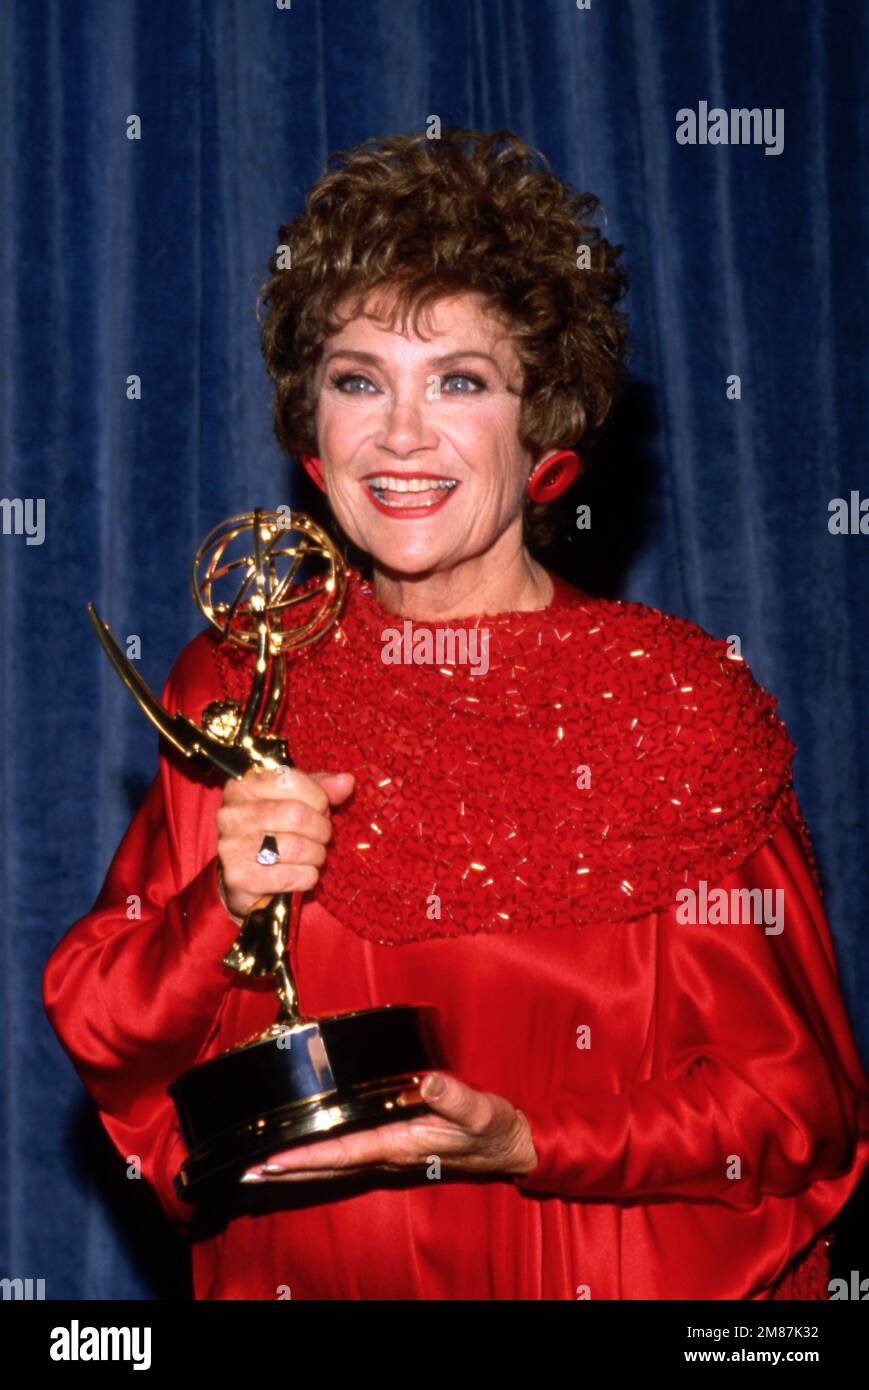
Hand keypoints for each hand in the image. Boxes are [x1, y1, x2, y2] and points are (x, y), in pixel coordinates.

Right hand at [216, 765, 354, 920]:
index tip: (321, 809)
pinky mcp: (239, 878)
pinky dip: (307, 876)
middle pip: (295, 814)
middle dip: (321, 828)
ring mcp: (231, 847)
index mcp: (242, 786)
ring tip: (314, 856)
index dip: (317, 797)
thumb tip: (347, 781)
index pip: (290, 779)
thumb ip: (321, 789)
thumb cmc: (273, 832)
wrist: (243, 877)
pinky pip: (292, 876)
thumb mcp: (295, 801)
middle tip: (323, 836)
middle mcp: (231, 814)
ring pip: (296, 847)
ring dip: (316, 854)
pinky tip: (303, 873)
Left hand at [239, 1072, 538, 1183]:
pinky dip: (320, 1160)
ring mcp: (390, 1156)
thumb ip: (455, 1096)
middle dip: (288, 1171)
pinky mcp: (395, 1150)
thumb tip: (429, 1079)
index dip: (305, 1157)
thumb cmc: (494, 1128)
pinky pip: (348, 1158)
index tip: (271, 1160)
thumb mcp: (481, 1110)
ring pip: (334, 1166)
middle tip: (247, 1172)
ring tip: (263, 1169)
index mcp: (401, 1144)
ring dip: (298, 1168)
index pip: (342, 1153)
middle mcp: (389, 1155)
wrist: (510, 1147)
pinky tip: (308, 1156)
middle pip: (328, 1167)